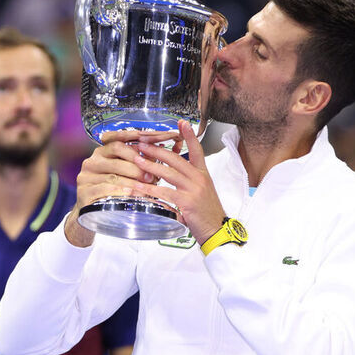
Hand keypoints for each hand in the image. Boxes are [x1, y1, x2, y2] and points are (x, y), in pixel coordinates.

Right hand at [64, 129, 178, 246]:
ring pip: (113, 173)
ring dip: (132, 180)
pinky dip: (120, 191)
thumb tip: (166, 151)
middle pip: (117, 151)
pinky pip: (104, 189)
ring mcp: (86, 176)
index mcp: (103, 151)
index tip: (153, 139)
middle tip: (152, 175)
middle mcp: (93, 160)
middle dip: (138, 162)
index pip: (119, 137)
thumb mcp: (127, 176)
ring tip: (146, 188)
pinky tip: (131, 194)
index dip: (137, 137)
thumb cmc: (116, 193)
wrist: (95, 215)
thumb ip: (140, 163)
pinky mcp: (84, 192)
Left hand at [130, 120, 224, 244]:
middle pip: (176, 158)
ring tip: (136, 159)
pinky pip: (165, 192)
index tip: (182, 123)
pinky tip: (139, 186)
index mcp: (203, 174)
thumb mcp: (202, 191)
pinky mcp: (187, 202)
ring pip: (168, 173)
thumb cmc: (207, 212)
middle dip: (157, 149)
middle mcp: (199, 178)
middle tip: (142, 142)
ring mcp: (194, 189)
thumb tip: (173, 172)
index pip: (197, 150)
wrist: (217, 230)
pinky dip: (150, 189)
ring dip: (150, 165)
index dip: (189, 136)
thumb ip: (190, 180)